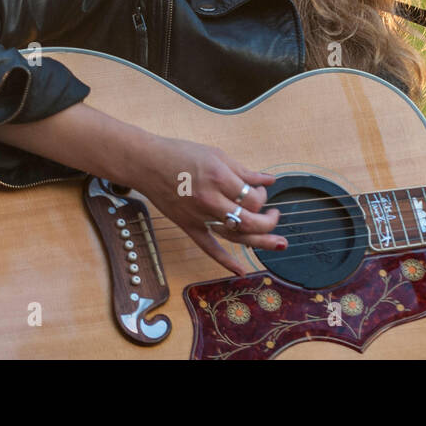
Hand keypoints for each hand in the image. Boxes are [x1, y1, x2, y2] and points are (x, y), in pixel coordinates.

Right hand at [132, 136, 283, 275]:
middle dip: (268, 222)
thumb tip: (269, 181)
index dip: (263, 195)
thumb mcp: (217, 155)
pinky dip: (225, 261)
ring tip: (279, 243)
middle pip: (249, 220)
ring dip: (260, 242)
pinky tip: (240, 270)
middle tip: (275, 215)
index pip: (253, 198)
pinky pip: (208, 247)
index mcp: (220, 179)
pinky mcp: (188, 226)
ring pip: (235, 236)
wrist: (146, 164)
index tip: (260, 189)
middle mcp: (211, 200)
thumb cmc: (181, 154)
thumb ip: (244, 172)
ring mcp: (199, 216)